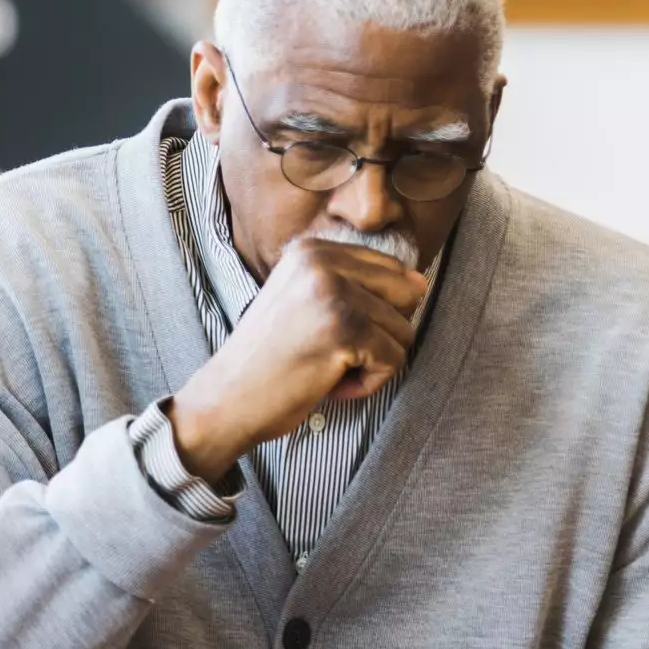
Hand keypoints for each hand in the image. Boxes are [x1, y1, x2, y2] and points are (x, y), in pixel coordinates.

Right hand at [168, 238, 427, 482]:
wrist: (226, 399)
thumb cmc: (269, 360)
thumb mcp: (307, 304)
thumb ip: (358, 288)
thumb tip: (422, 283)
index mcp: (313, 249)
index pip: (390, 270)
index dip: (375, 312)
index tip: (329, 332)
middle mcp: (323, 261)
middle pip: (405, 295)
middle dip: (380, 335)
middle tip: (332, 352)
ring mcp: (334, 293)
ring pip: (404, 331)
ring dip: (371, 363)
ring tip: (326, 367)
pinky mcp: (345, 329)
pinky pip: (394, 360)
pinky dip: (368, 383)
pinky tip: (330, 383)